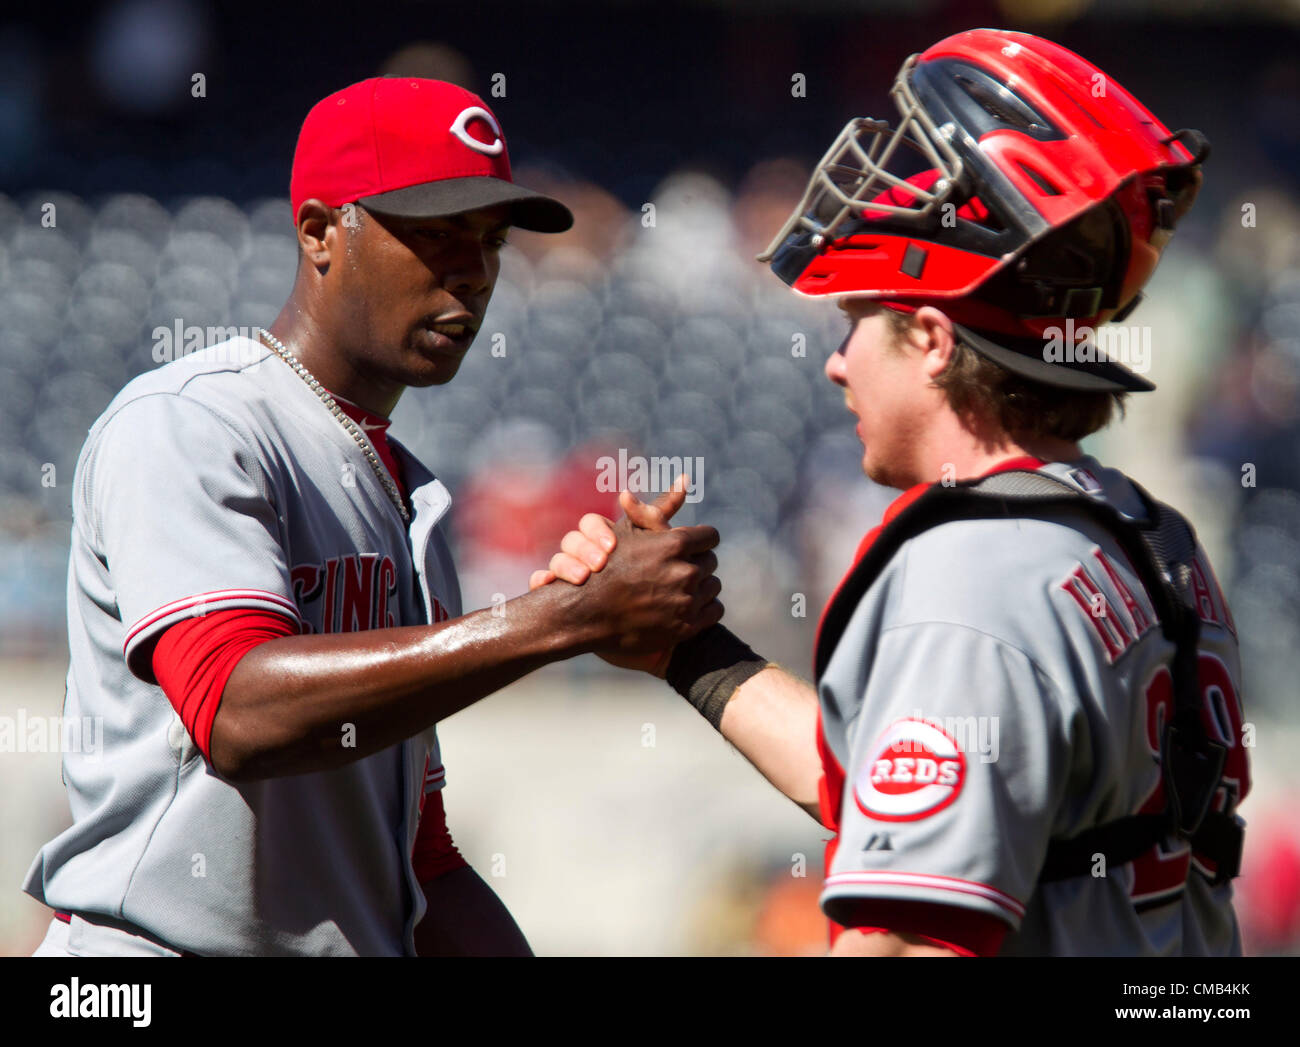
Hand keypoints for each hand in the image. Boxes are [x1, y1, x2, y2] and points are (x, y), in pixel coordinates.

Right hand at [531, 477, 715, 675]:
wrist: (586, 614)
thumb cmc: (605, 566)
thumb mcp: (630, 531)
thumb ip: (661, 508)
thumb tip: (685, 478)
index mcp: (676, 545)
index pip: (710, 536)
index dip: (699, 540)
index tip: (690, 546)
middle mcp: (685, 573)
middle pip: (711, 562)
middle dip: (697, 563)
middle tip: (679, 568)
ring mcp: (687, 602)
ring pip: (713, 587)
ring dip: (700, 586)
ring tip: (679, 588)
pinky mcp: (687, 627)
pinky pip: (714, 611)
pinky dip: (702, 609)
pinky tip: (683, 606)